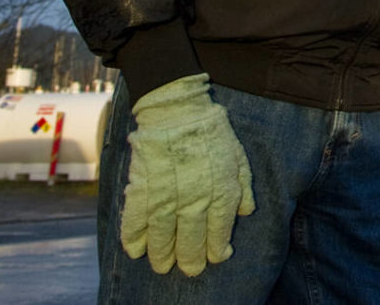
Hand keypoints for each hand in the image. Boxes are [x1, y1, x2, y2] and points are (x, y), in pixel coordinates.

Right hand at [121, 74, 255, 275]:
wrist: (178, 109)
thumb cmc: (212, 133)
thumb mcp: (238, 156)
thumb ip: (243, 186)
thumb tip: (245, 213)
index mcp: (221, 189)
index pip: (220, 229)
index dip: (217, 248)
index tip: (217, 258)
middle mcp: (195, 197)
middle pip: (191, 239)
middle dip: (190, 258)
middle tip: (189, 270)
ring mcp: (167, 194)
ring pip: (164, 236)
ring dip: (162, 255)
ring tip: (163, 267)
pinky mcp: (142, 187)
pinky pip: (135, 220)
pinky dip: (134, 238)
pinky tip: (136, 250)